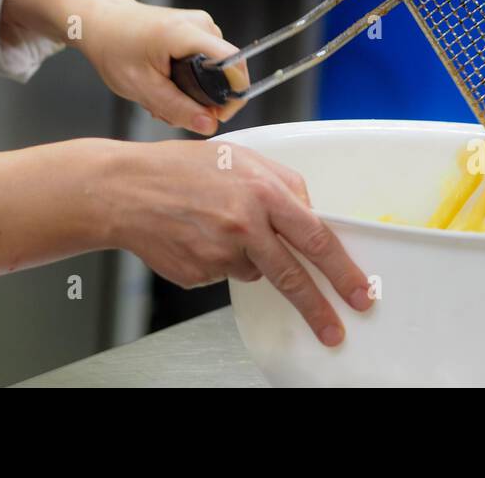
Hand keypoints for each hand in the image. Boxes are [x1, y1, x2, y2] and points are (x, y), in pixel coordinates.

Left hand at [1, 0, 248, 134]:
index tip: (216, 116)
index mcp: (185, 33)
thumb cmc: (114, 48)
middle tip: (174, 112)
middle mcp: (201, 24)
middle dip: (208, 99)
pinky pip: (208, 61)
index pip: (232, 63)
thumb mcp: (141, 87)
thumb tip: (209, 126)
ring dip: (196, 92)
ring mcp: (201, 25)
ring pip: (217, 69)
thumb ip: (177, 108)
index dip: (233, 94)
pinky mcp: (198, 30)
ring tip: (163, 97)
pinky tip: (167, 85)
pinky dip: (192, 79)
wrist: (103, 21)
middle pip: (227, 70)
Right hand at [105, 140, 372, 344]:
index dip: (342, 268)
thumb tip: (309, 211)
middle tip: (336, 327)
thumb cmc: (178, 168)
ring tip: (217, 226)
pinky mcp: (199, 274)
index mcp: (262, 192)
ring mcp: (220, 254)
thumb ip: (281, 183)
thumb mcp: (240, 157)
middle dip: (320, 307)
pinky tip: (196, 235)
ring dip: (248, 256)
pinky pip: (223, 272)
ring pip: (255, 270)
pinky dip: (218, 258)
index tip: (359, 289)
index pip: (316, 237)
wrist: (125, 190)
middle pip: (293, 276)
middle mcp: (245, 225)